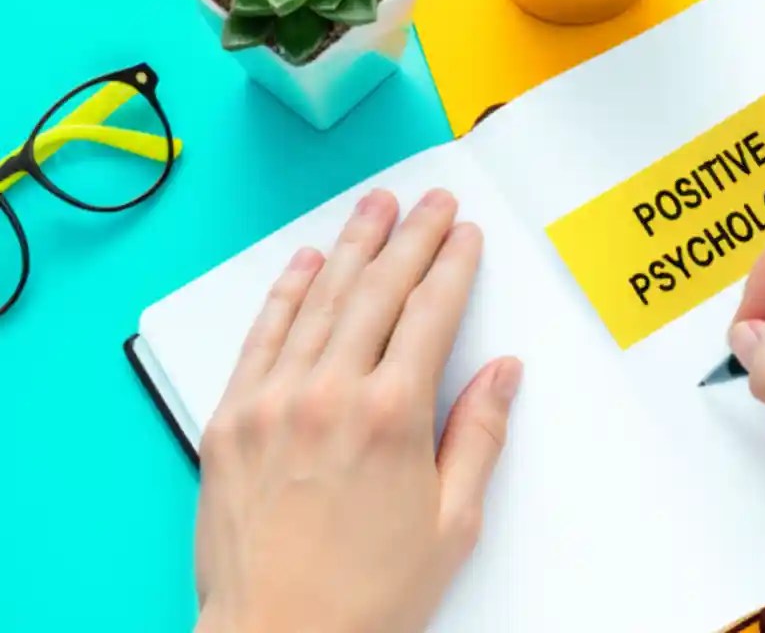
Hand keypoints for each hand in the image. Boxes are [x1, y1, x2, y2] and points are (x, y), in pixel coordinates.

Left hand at [194, 189, 521, 632]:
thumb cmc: (366, 596)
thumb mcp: (452, 523)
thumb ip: (478, 437)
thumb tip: (502, 376)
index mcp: (392, 417)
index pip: (431, 313)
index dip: (452, 264)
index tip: (463, 235)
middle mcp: (330, 395)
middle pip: (378, 291)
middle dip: (410, 237)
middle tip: (429, 201)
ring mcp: (273, 402)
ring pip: (320, 300)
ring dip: (352, 246)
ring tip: (373, 207)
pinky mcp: (231, 419)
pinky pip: (262, 336)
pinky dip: (285, 293)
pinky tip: (306, 263)